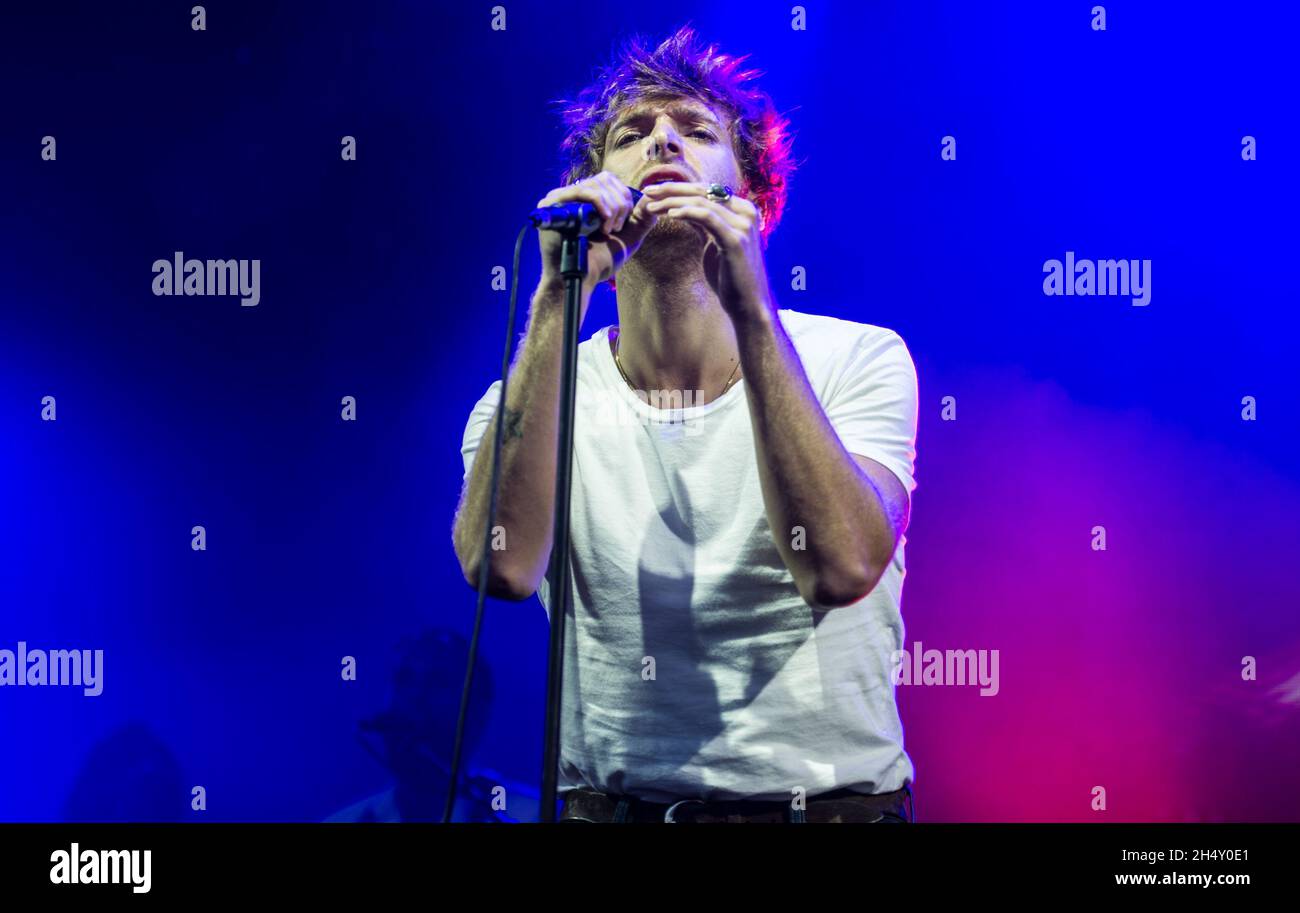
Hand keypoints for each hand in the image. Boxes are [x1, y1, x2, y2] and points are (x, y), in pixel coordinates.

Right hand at [534, 171, 658, 298]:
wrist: (581, 279)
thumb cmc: (601, 262)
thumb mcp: (628, 236)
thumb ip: (642, 217)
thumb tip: (653, 195)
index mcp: (586, 201)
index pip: (608, 181)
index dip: (623, 197)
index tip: (623, 223)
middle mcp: (571, 196)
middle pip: (604, 179)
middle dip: (619, 203)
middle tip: (615, 229)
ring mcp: (560, 198)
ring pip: (596, 184)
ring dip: (611, 208)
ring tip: (607, 230)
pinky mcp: (552, 203)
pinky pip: (584, 191)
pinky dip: (600, 204)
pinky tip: (604, 223)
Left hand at [640, 181, 773, 323]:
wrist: (747, 305)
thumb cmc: (729, 277)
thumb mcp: (714, 243)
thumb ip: (705, 224)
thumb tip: (683, 209)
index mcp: (741, 210)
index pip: (705, 190)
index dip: (678, 188)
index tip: (653, 191)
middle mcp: (745, 212)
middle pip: (702, 191)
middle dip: (671, 190)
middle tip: (646, 191)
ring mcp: (743, 225)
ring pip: (701, 202)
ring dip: (672, 202)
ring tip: (650, 207)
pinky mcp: (736, 240)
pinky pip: (707, 218)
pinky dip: (687, 213)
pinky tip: (669, 215)